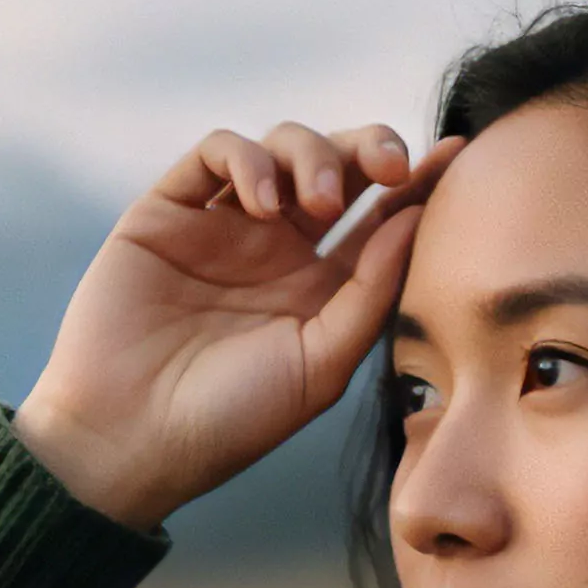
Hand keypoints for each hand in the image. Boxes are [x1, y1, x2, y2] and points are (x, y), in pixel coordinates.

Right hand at [15, 121, 462, 531]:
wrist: (129, 442)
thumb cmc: (229, 421)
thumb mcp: (322, 364)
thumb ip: (372, 290)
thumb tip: (417, 214)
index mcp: (319, 286)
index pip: (379, 215)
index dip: (419, 181)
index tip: (458, 156)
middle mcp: (274, 247)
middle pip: (337, 164)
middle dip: (372, 147)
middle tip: (391, 168)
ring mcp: (220, 225)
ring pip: (280, 146)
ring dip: (311, 155)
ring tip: (314, 203)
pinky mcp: (166, 212)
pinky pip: (215, 154)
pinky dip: (248, 159)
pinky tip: (262, 202)